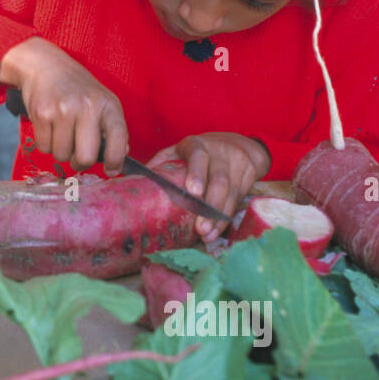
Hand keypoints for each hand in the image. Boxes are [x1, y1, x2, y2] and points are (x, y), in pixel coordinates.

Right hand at [0, 36, 129, 175]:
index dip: (115, 161)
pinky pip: (43, 147)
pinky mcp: (41, 113)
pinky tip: (48, 127)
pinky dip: (45, 143)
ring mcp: (63, 110)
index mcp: (107, 105)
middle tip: (77, 156)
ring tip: (61, 133)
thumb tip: (119, 156)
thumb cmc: (76, 87)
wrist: (43, 64)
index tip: (110, 170)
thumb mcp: (101, 100)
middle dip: (80, 163)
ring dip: (60, 151)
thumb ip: (112, 128)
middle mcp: (87, 107)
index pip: (118, 139)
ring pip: (61, 155)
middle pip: (85, 157)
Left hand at [146, 133, 269, 239]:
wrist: (237, 143)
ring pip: (231, 193)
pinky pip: (238, 201)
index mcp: (196, 145)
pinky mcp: (247, 178)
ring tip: (206, 235)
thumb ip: (161, 163)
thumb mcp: (178, 151)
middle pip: (219, 179)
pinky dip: (226, 219)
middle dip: (209, 205)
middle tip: (199, 228)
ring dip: (218, 218)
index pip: (198, 156)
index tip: (192, 192)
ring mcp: (235, 166)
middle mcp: (218, 153)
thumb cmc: (197, 152)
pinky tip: (216, 233)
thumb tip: (131, 180)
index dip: (196, 173)